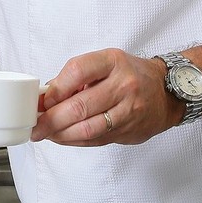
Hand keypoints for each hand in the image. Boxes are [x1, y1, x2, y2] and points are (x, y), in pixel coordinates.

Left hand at [32, 49, 178, 145]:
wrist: (166, 92)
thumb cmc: (130, 74)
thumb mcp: (105, 62)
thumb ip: (76, 76)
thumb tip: (46, 95)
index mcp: (113, 62)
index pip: (78, 71)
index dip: (56, 88)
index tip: (42, 100)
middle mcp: (123, 86)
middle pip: (80, 106)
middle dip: (52, 119)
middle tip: (36, 125)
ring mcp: (128, 111)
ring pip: (88, 128)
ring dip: (61, 134)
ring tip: (45, 134)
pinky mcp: (128, 131)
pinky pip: (96, 139)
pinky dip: (74, 141)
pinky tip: (62, 138)